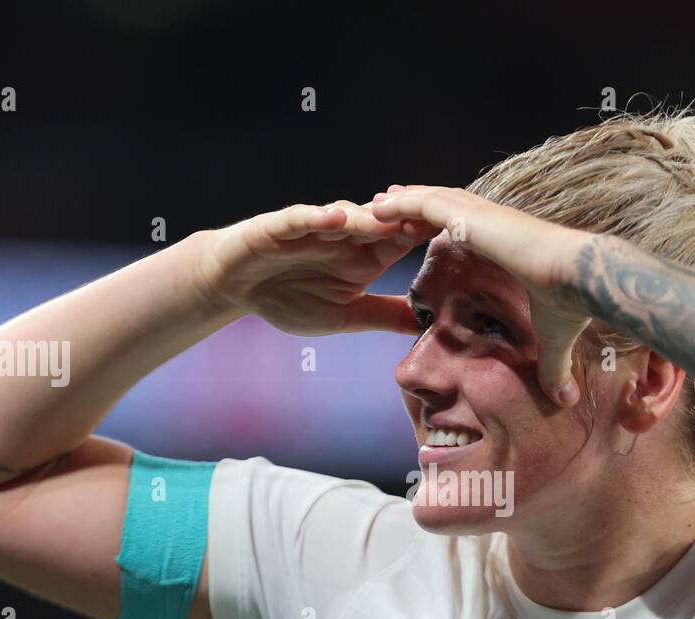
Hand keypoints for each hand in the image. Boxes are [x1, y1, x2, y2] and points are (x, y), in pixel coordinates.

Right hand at [199, 200, 423, 335]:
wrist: (235, 286)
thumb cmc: (288, 297)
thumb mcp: (343, 316)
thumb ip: (383, 315)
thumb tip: (425, 326)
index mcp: (364, 256)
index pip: (403, 241)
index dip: (428, 237)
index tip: (459, 236)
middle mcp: (345, 236)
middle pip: (383, 222)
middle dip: (408, 217)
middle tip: (437, 216)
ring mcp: (316, 227)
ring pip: (349, 215)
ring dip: (370, 217)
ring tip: (392, 219)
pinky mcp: (282, 225)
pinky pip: (303, 217)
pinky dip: (320, 216)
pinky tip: (338, 218)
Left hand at [371, 185, 592, 404]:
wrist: (581, 277)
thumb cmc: (572, 303)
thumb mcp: (555, 339)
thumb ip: (554, 366)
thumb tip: (568, 400)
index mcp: (506, 241)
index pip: (467, 226)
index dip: (444, 225)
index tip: (424, 229)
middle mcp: (493, 222)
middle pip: (444, 207)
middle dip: (416, 206)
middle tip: (388, 206)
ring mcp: (482, 215)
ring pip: (431, 201)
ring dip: (403, 201)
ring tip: (377, 202)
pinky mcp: (472, 217)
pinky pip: (426, 205)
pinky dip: (402, 203)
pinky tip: (379, 205)